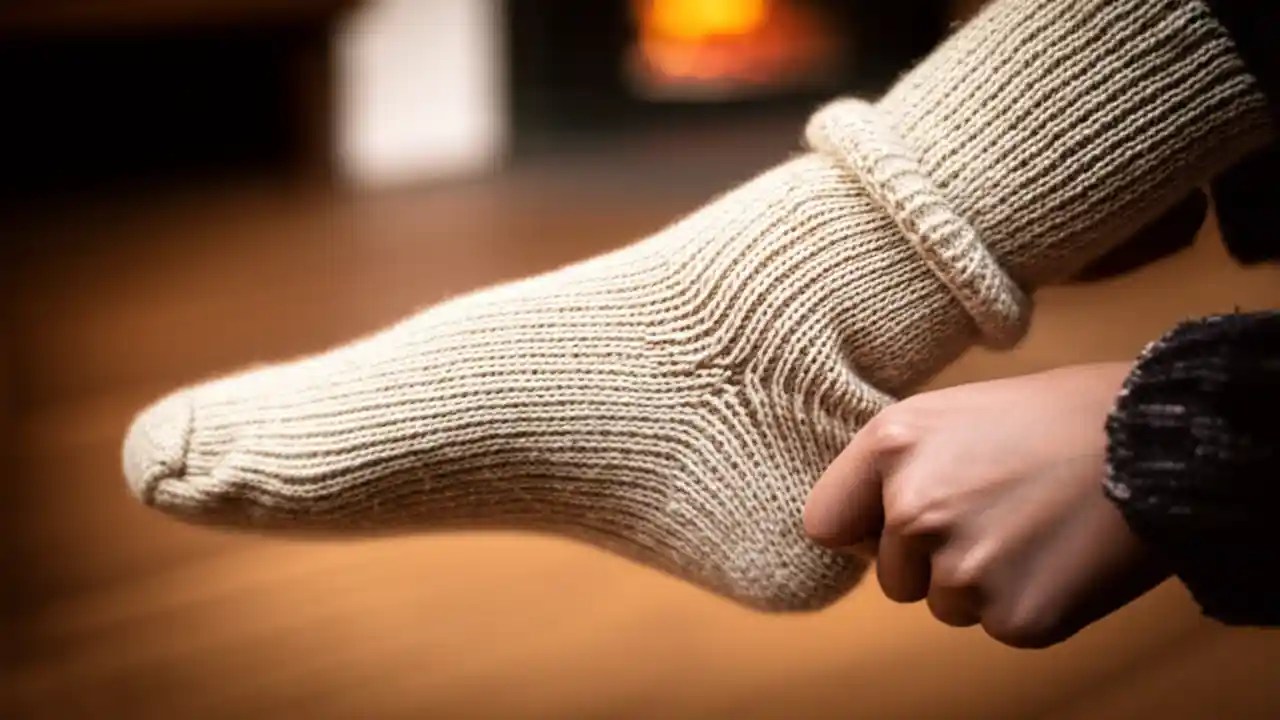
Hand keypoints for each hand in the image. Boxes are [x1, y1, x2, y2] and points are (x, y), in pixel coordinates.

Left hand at [804, 363, 1169, 647]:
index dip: (859, 531)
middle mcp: (913, 509)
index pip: (825, 524)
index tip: (889, 528)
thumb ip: (890, 467)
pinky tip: (1060, 558)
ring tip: (1034, 528)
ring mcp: (963, 569)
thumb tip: (853, 527)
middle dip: (933, 559)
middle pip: (892, 576)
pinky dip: (1028, 603)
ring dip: (980, 583)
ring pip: (944, 605)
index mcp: (891, 447)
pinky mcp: (1013, 616)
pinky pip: (996, 625)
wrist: (1155, 442)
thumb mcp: (949, 413)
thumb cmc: (1053, 419)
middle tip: (999, 512)